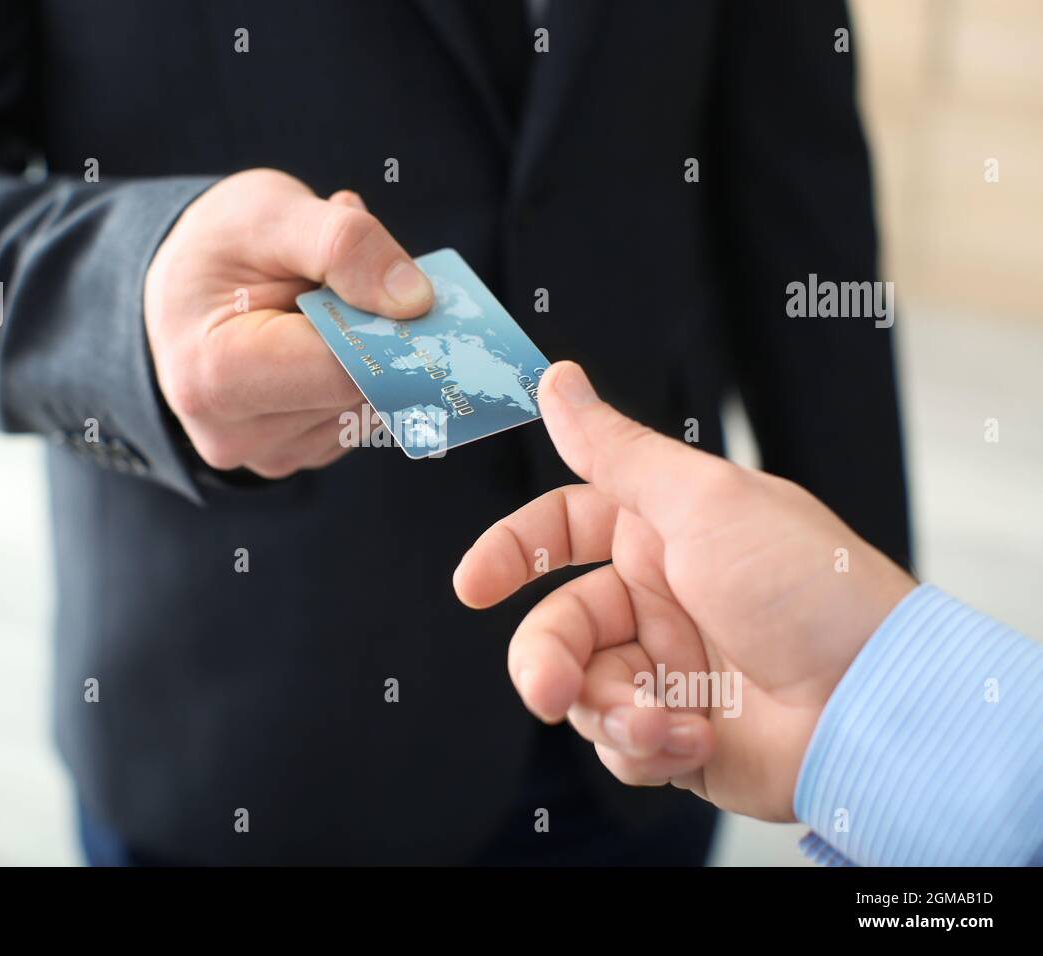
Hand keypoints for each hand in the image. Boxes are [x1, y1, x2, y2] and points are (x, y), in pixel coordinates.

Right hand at [144, 168, 432, 477]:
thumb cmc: (217, 245)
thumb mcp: (268, 213)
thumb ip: (342, 244)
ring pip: (371, 407)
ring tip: (326, 306)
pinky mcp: (301, 454)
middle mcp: (238, 434)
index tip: (406, 287)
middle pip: (360, 393)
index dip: (386, 327)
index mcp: (216, 377)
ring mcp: (271, 453)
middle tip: (355, 280)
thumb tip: (415, 300)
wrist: (182, 289)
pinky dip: (363, 372)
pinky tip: (328, 338)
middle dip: (379, 335)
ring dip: (373, 352)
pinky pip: (362, 415)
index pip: (342, 371)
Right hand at [453, 362, 915, 820]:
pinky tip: (694, 741)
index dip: (513, 551)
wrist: (876, 704)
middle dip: (547, 662)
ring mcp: (670, 670)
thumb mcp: (701, 501)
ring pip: (583, 693)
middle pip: (560, 625)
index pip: (564, 528)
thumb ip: (614, 450)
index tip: (473, 586)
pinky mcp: (682, 737)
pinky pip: (623, 747)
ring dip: (611, 714)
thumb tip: (557, 381)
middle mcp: (660, 600)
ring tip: (663, 723)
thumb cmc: (804, 586)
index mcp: (662, 533)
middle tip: (551, 690)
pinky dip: (648, 750)